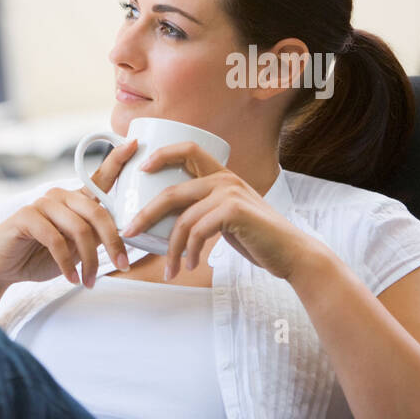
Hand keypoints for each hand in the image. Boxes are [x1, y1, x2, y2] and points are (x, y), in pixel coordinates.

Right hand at [0, 137, 137, 291]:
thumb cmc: (37, 257)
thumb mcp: (74, 249)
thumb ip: (93, 237)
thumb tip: (121, 234)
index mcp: (74, 200)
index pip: (99, 178)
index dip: (117, 160)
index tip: (134, 143)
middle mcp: (59, 196)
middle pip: (97, 212)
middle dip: (113, 242)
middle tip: (121, 265)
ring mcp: (42, 204)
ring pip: (79, 229)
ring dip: (89, 260)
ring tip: (89, 280)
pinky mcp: (26, 216)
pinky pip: (56, 240)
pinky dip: (67, 263)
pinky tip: (71, 277)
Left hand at [120, 142, 316, 280]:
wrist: (290, 252)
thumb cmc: (255, 236)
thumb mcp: (226, 214)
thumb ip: (202, 208)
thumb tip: (166, 216)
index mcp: (221, 175)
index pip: (188, 149)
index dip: (162, 154)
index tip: (141, 168)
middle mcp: (224, 179)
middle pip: (172, 192)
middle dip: (146, 215)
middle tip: (130, 233)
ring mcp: (230, 194)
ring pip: (183, 219)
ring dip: (171, 249)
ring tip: (169, 269)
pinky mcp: (234, 212)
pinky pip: (197, 232)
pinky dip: (189, 252)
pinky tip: (190, 265)